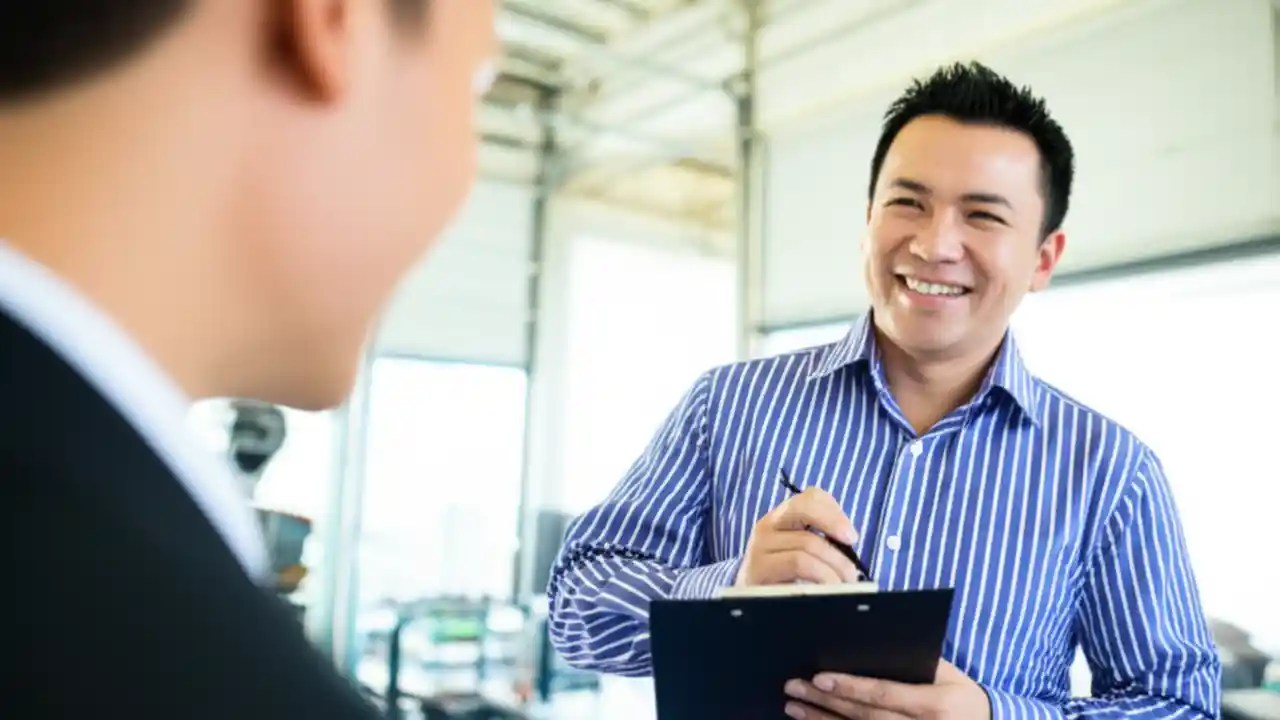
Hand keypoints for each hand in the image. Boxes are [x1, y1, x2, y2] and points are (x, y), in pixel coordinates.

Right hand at [734, 486, 861, 585]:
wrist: (749, 606)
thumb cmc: (783, 581)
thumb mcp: (802, 556)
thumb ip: (821, 542)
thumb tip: (851, 544)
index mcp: (781, 519)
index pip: (810, 496)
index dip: (835, 511)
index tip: (852, 537)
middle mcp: (766, 526)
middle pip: (804, 508)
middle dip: (835, 525)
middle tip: (852, 549)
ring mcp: (759, 546)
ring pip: (807, 542)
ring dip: (835, 564)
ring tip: (845, 583)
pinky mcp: (758, 568)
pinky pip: (799, 562)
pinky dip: (822, 574)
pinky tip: (829, 589)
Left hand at [783, 661, 991, 719]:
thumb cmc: (962, 696)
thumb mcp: (949, 674)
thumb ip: (916, 660)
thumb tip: (868, 640)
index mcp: (936, 706)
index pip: (884, 695)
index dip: (850, 687)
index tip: (819, 677)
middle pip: (864, 717)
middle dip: (825, 702)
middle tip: (794, 687)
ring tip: (794, 707)